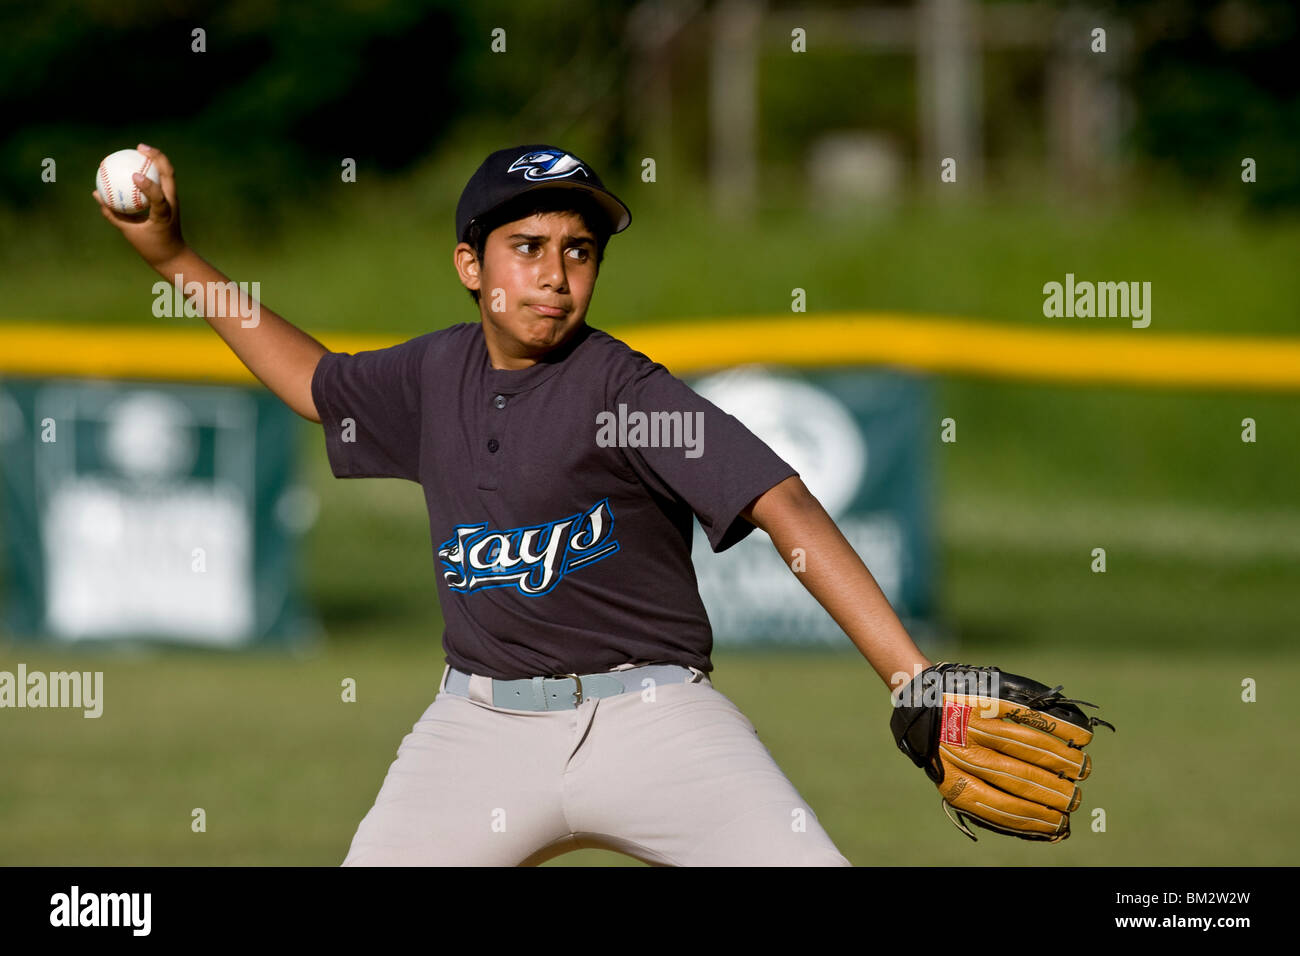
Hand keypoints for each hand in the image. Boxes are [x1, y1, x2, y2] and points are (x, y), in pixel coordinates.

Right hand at [93, 144, 187, 271]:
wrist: (173, 255)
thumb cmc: (151, 246)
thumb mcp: (129, 232)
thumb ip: (113, 214)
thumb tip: (97, 195)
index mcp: (163, 216)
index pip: (159, 199)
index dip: (149, 186)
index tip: (135, 176)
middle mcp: (172, 204)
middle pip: (170, 175)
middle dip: (157, 158)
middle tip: (139, 148)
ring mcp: (174, 200)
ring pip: (169, 174)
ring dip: (157, 159)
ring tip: (140, 149)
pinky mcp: (173, 200)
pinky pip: (162, 180)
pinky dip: (152, 169)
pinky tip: (138, 162)